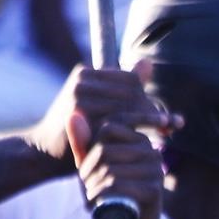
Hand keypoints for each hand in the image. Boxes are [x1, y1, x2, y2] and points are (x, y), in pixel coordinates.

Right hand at [24, 66, 173, 171]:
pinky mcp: (79, 108)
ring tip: (167, 130)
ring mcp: (80, 92)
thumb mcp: (103, 111)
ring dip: (150, 117)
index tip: (167, 115)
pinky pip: (119, 116)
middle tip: (174, 124)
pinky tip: (150, 140)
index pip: (130, 80)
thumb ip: (125, 89)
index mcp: (88, 73)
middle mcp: (83, 78)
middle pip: (131, 90)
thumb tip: (148, 63)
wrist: (43, 155)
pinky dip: (137, 127)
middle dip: (153, 107)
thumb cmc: (78, 135)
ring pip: (128, 103)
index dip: (148, 96)